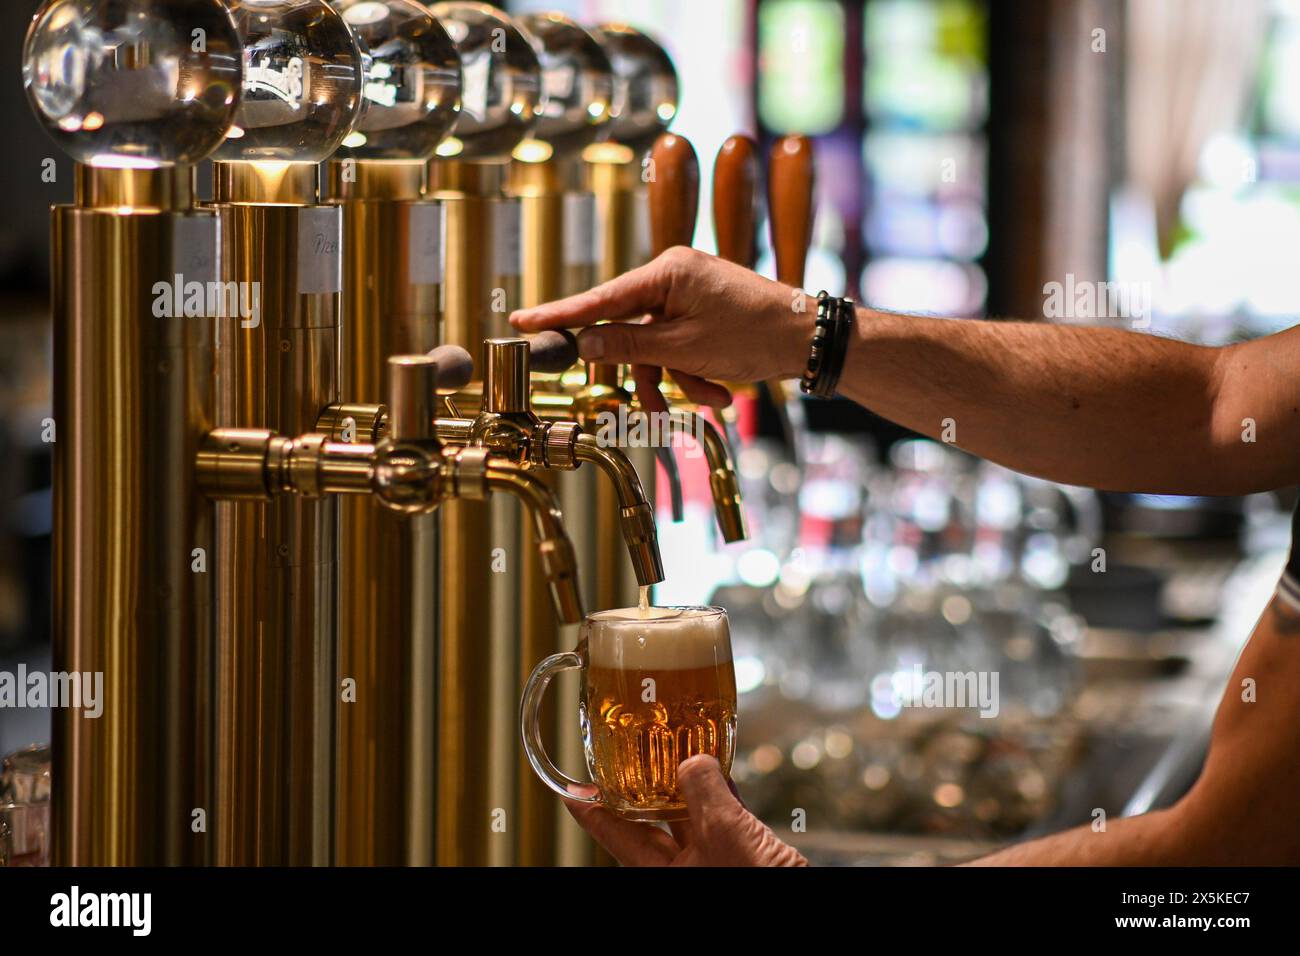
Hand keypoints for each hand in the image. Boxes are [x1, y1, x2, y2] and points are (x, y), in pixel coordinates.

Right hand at [509, 246, 811, 414]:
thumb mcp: (685, 349)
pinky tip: (719, 392)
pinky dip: (693, 373)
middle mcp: (672, 277)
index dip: (559, 315)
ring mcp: (687, 295)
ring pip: (655, 347)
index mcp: (666, 272)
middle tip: (651, 407)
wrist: (808, 339)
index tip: (521, 321)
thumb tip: (585, 345)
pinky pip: (677, 347)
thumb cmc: (754, 334)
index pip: (599, 298)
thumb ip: (629, 347)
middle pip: (628, 331)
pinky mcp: (700, 313)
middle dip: (648, 374)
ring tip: (707, 400)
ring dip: (676, 381)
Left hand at [561, 755, 808, 866]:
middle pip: (650, 823)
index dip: (591, 809)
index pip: (614, 833)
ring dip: (685, 787)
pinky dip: (718, 796)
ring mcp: (709, 865)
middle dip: (642, 787)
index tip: (573, 791)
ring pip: (687, 820)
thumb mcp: (724, 831)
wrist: (799, 907)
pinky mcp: (739, 860)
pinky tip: (721, 774)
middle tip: (628, 755)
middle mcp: (681, 870)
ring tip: (677, 752)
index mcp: (660, 873)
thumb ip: (704, 792)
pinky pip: (719, 823)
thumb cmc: (756, 885)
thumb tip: (693, 762)